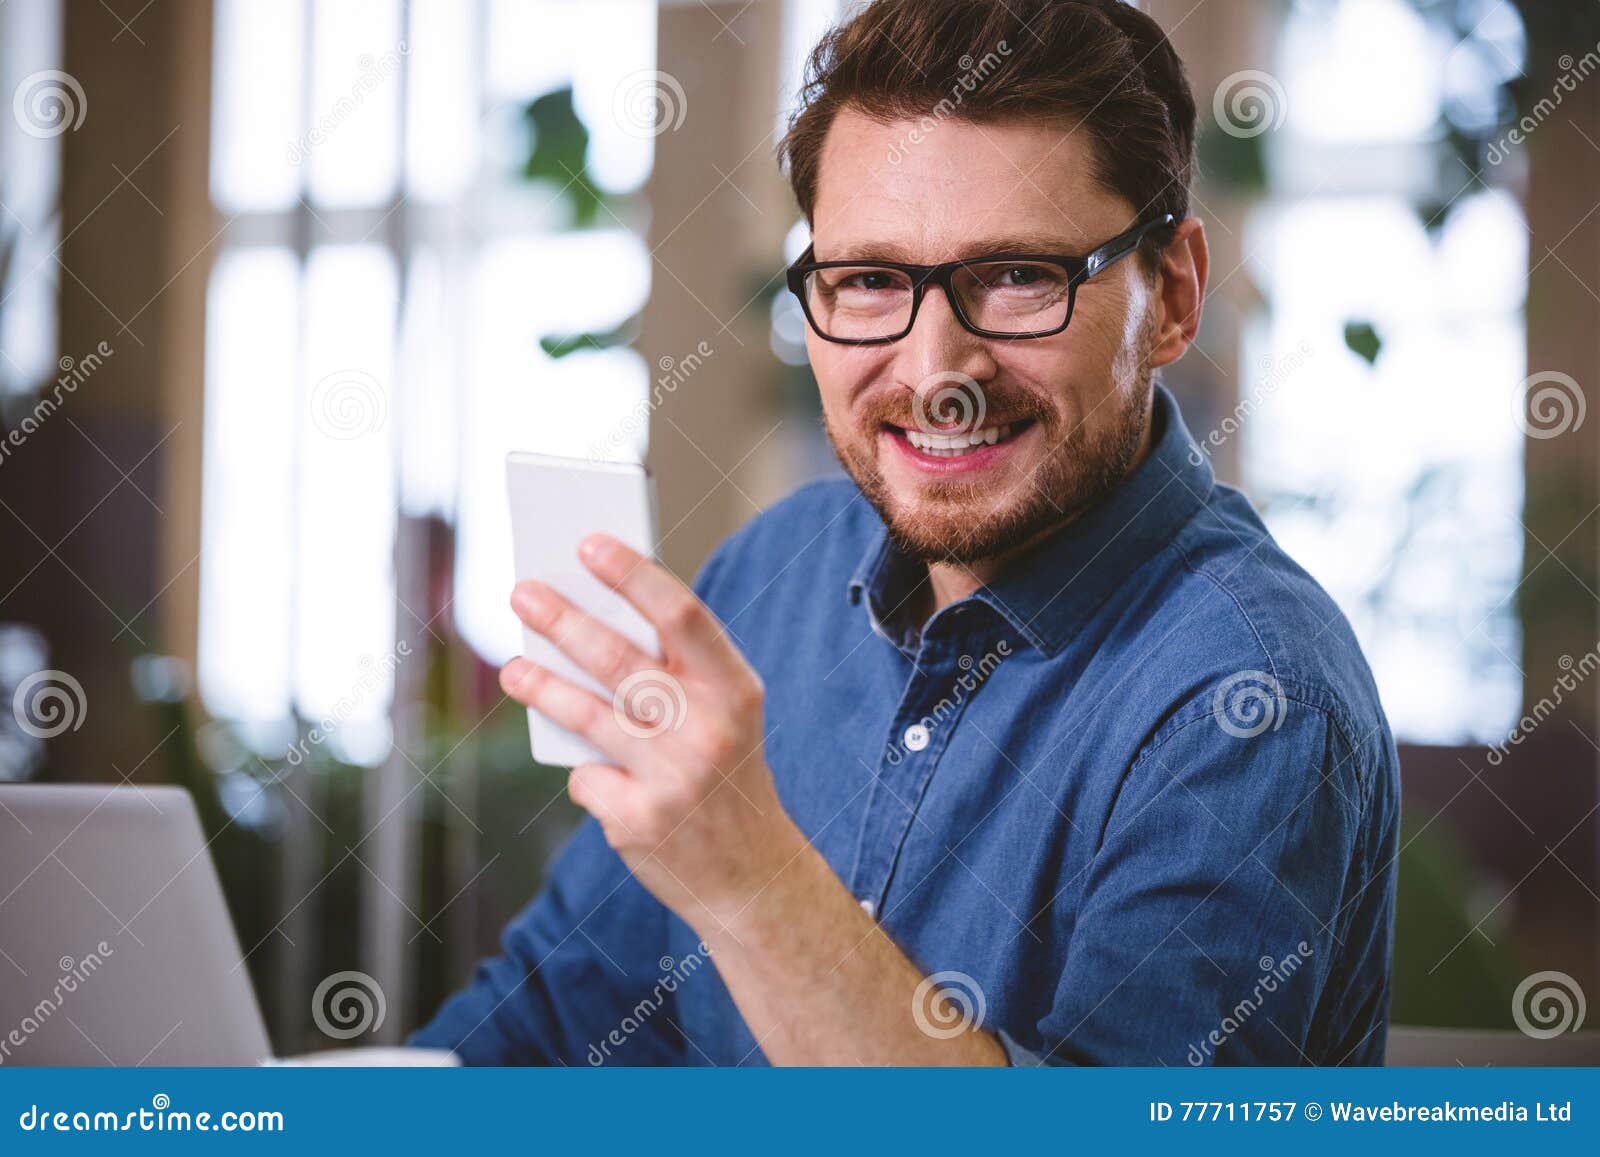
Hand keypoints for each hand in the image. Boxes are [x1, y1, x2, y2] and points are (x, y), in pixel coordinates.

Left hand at [500, 534, 804, 936]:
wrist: (752, 878)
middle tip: (521, 592)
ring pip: (586, 716)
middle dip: (563, 621)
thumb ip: (674, 675)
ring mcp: (670, 779)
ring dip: (540, 686)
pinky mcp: (636, 821)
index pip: (682, 616)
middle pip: (619, 660)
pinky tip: (600, 776)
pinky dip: (588, 772)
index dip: (634, 575)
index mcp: (736, 691)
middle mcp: (707, 731)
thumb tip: (586, 622)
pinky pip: (588, 777)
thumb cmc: (726, 774)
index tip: (590, 543)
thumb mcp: (725, 718)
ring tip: (513, 668)